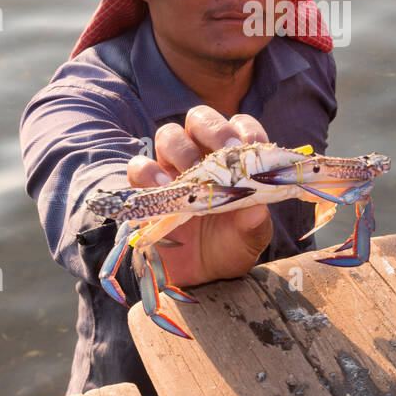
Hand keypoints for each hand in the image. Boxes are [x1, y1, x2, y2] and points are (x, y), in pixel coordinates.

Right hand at [125, 106, 272, 287]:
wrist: (197, 277)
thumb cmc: (228, 247)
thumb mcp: (249, 240)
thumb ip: (254, 225)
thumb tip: (256, 210)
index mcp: (232, 158)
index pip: (240, 125)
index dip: (247, 130)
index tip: (255, 147)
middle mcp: (201, 154)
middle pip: (200, 118)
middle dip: (214, 128)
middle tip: (226, 150)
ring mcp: (171, 168)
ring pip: (169, 135)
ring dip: (181, 149)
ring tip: (191, 172)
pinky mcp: (146, 188)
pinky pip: (138, 167)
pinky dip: (148, 172)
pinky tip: (163, 187)